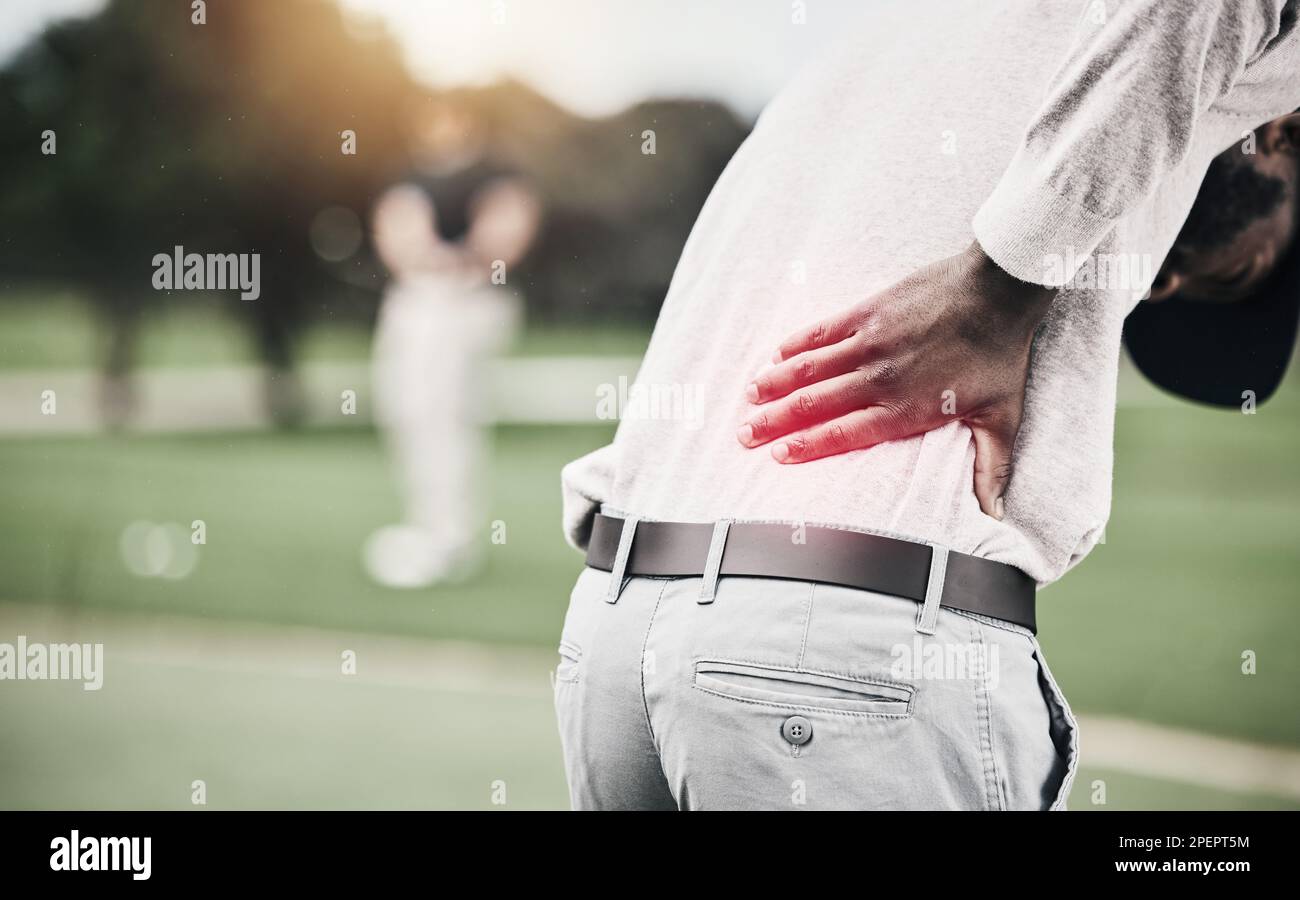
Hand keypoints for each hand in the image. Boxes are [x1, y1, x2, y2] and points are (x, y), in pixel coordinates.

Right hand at [737, 241, 1054, 518]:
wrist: (999, 289)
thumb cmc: (1000, 355)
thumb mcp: (1002, 418)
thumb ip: (990, 469)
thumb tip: (995, 517)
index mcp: (904, 409)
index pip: (843, 434)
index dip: (806, 446)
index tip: (778, 455)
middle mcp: (879, 378)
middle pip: (814, 404)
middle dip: (775, 421)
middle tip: (744, 434)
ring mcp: (869, 342)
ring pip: (809, 368)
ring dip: (775, 384)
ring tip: (748, 397)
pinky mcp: (867, 312)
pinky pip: (821, 332)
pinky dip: (794, 345)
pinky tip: (774, 356)